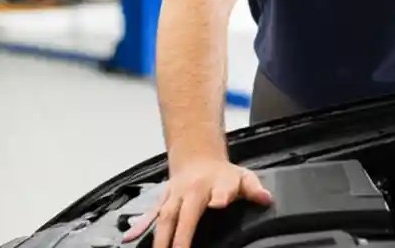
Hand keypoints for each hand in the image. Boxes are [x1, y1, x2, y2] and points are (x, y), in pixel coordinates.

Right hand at [121, 157, 271, 247]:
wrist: (196, 156)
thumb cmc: (221, 174)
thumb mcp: (243, 176)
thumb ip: (253, 188)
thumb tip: (265, 198)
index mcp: (215, 183)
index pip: (221, 190)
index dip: (221, 196)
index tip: (219, 203)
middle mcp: (191, 190)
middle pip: (185, 213)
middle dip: (181, 235)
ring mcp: (174, 196)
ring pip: (165, 217)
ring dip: (160, 237)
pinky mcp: (163, 201)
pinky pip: (149, 215)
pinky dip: (139, 226)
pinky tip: (130, 238)